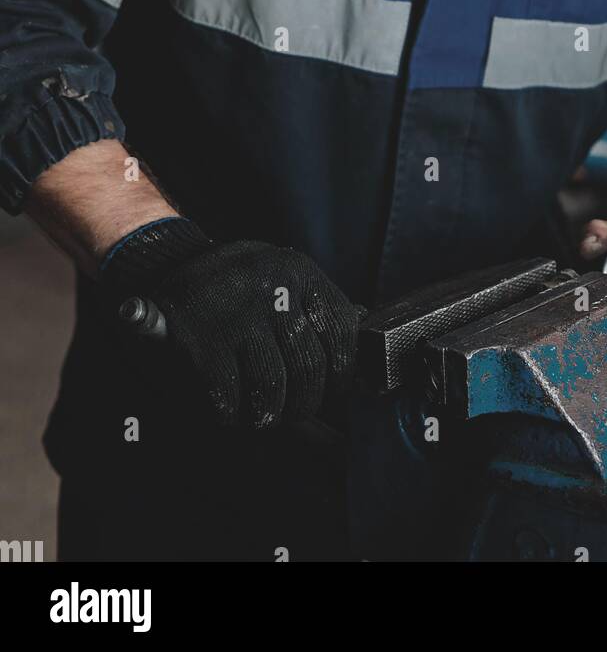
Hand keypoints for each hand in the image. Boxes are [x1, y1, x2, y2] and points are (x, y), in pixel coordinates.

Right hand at [101, 218, 362, 426]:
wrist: (166, 266)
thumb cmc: (237, 287)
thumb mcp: (283, 281)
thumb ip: (319, 310)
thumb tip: (365, 339)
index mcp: (299, 272)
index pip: (343, 335)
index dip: (342, 375)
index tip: (332, 392)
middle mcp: (271, 286)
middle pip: (309, 368)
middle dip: (303, 404)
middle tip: (292, 413)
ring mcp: (235, 310)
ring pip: (272, 387)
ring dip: (268, 414)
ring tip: (261, 415)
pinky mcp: (201, 337)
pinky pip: (230, 396)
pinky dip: (231, 413)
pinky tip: (227, 407)